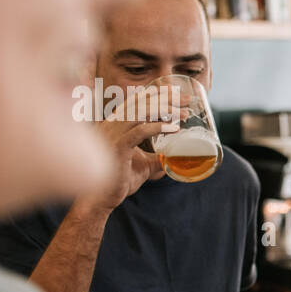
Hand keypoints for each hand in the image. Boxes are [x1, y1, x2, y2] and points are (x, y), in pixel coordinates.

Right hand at [83, 86, 184, 211]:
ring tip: (184, 113)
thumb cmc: (118, 180)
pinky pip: (139, 131)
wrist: (102, 198)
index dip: (158, 93)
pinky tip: (174, 128)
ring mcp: (112, 134)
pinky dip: (158, 127)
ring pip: (141, 112)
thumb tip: (173, 158)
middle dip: (167, 98)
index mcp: (115, 124)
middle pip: (141, 101)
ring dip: (166, 110)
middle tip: (189, 100)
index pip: (137, 100)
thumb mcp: (143, 165)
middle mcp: (111, 124)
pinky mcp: (117, 146)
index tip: (179, 94)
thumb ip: (156, 158)